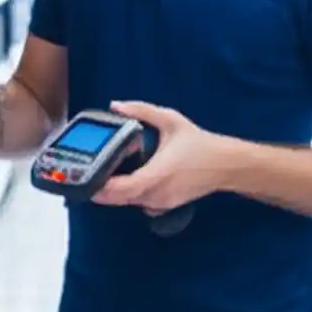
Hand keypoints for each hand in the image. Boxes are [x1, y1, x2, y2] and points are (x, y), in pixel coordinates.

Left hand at [92, 100, 233, 213]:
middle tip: (85, 173)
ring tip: (102, 172)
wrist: (226, 165)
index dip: (101, 187)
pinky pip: (139, 203)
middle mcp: (157, 193)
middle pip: (119, 199)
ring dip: (114, 191)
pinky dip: (128, 194)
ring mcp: (161, 203)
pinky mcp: (165, 206)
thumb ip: (141, 111)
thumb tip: (115, 105)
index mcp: (157, 174)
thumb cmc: (199, 143)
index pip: (122, 189)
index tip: (85, 178)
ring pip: (128, 202)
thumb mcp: (170, 120)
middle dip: (100, 189)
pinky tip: (125, 178)